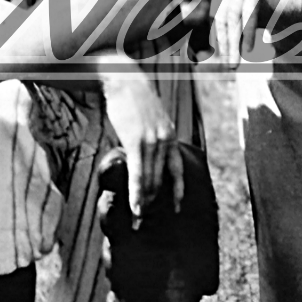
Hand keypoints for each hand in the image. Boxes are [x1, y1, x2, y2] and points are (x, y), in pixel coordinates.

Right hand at [101, 69, 183, 222]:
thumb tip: (147, 151)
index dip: (177, 192)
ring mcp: (153, 142)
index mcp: (170, 138)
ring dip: (143, 203)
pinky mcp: (137, 142)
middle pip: (161, 180)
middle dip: (154, 203)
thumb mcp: (150, 120)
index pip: (178, 171)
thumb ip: (153, 136)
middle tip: (144, 222)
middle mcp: (166, 142)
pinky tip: (135, 207)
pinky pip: (138, 173)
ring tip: (137, 221)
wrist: (124, 80)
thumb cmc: (133, 100)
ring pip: (149, 180)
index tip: (177, 208)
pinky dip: (137, 192)